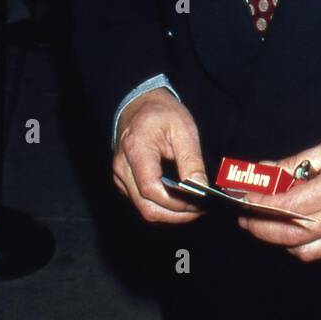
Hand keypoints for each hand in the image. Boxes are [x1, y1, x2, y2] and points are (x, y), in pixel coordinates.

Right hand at [113, 87, 208, 223]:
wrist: (139, 104)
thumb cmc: (161, 113)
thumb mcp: (183, 129)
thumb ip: (191, 160)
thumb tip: (201, 188)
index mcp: (136, 149)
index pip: (151, 188)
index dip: (176, 203)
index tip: (198, 203)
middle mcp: (122, 167)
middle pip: (146, 207)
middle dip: (176, 215)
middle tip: (200, 211)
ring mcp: (120, 176)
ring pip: (143, 209)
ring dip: (170, 215)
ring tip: (194, 208)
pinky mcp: (123, 181)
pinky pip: (141, 203)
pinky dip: (161, 208)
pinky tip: (180, 203)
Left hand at [236, 134, 320, 261]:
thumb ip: (294, 163)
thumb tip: (261, 171)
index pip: (289, 206)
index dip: (261, 205)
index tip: (244, 200)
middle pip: (291, 236)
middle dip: (261, 229)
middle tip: (246, 218)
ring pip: (305, 252)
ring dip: (281, 242)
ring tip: (270, 225)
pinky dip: (304, 247)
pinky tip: (296, 232)